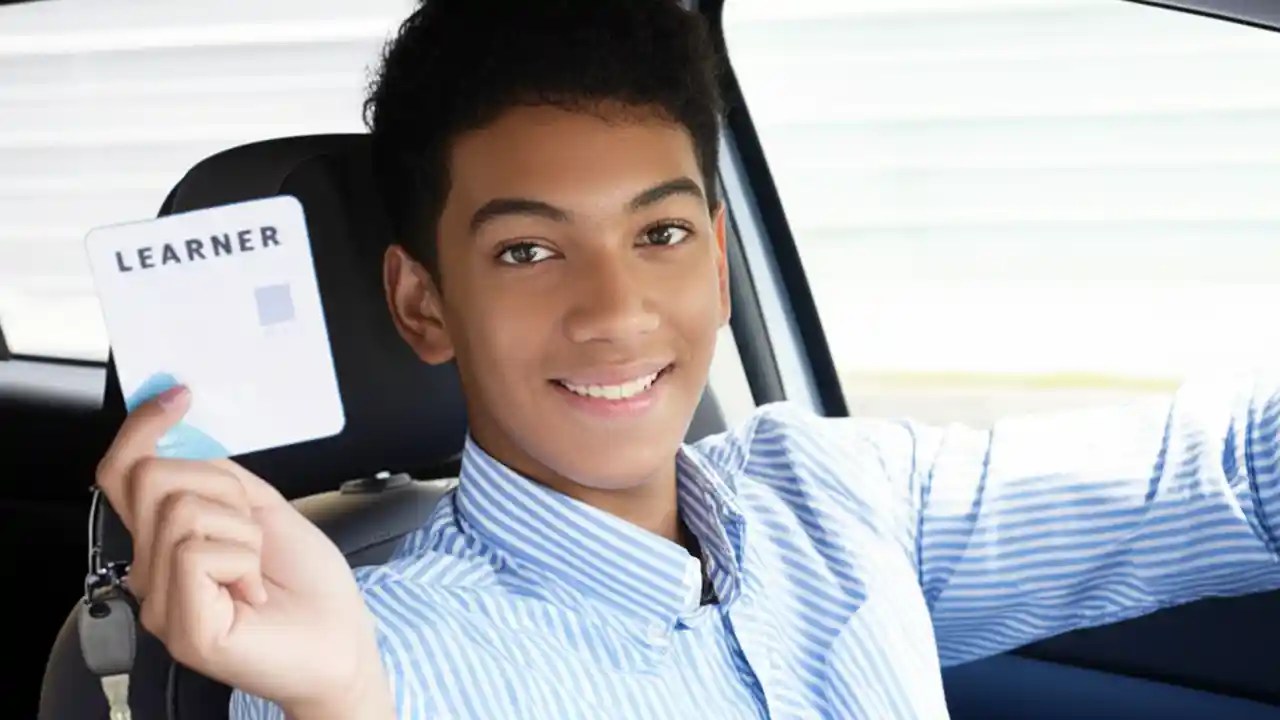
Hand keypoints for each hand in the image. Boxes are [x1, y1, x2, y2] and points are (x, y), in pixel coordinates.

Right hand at [94, 384, 392, 717]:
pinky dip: (242, 559)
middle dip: (220, 487)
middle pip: (152, 480)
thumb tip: (179, 433)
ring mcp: (160, 603)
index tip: (177, 396)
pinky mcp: (182, 628)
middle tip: (254, 530)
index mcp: (167, 542)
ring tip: (256, 569)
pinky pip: (196, 552)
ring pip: (181, 512)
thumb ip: (218, 476)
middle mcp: (152, 573)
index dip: (143, 428)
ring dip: (241, 530)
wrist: (340, 643)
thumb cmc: (308, 586)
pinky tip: (253, 591)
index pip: (124, 475)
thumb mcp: (263, 510)